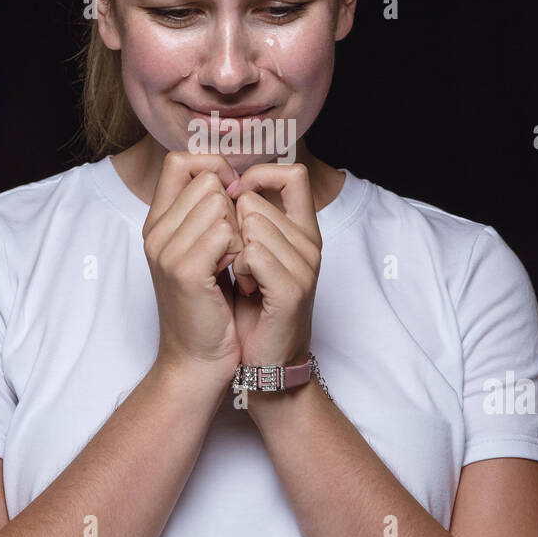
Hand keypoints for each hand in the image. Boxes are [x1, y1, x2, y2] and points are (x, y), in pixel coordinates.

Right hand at [143, 151, 244, 376]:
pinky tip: (237, 276)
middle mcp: (155, 232)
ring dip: (240, 232)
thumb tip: (228, 176)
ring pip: (220, 204)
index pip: (179, 162)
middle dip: (233, 208)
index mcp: (157, 223)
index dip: (213, 169)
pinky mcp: (185, 270)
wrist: (198, 360)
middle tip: (234, 248)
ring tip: (234, 264)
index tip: (233, 197)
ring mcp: (166, 250)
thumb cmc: (208, 307)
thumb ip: (204, 214)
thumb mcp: (200, 252)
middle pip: (207, 181)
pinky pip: (227, 232)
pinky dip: (242, 251)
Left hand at [225, 162, 322, 368]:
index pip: (293, 174)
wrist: (261, 362)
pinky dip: (237, 270)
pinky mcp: (293, 289)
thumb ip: (249, 219)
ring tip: (241, 279)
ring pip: (251, 225)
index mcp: (303, 230)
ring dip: (232, 252)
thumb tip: (227, 183)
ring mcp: (305, 265)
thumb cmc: (249, 309)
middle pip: (256, 201)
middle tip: (236, 263)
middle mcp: (311, 243)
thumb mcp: (251, 255)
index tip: (234, 200)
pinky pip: (252, 254)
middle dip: (230, 227)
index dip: (257, 176)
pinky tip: (242, 289)